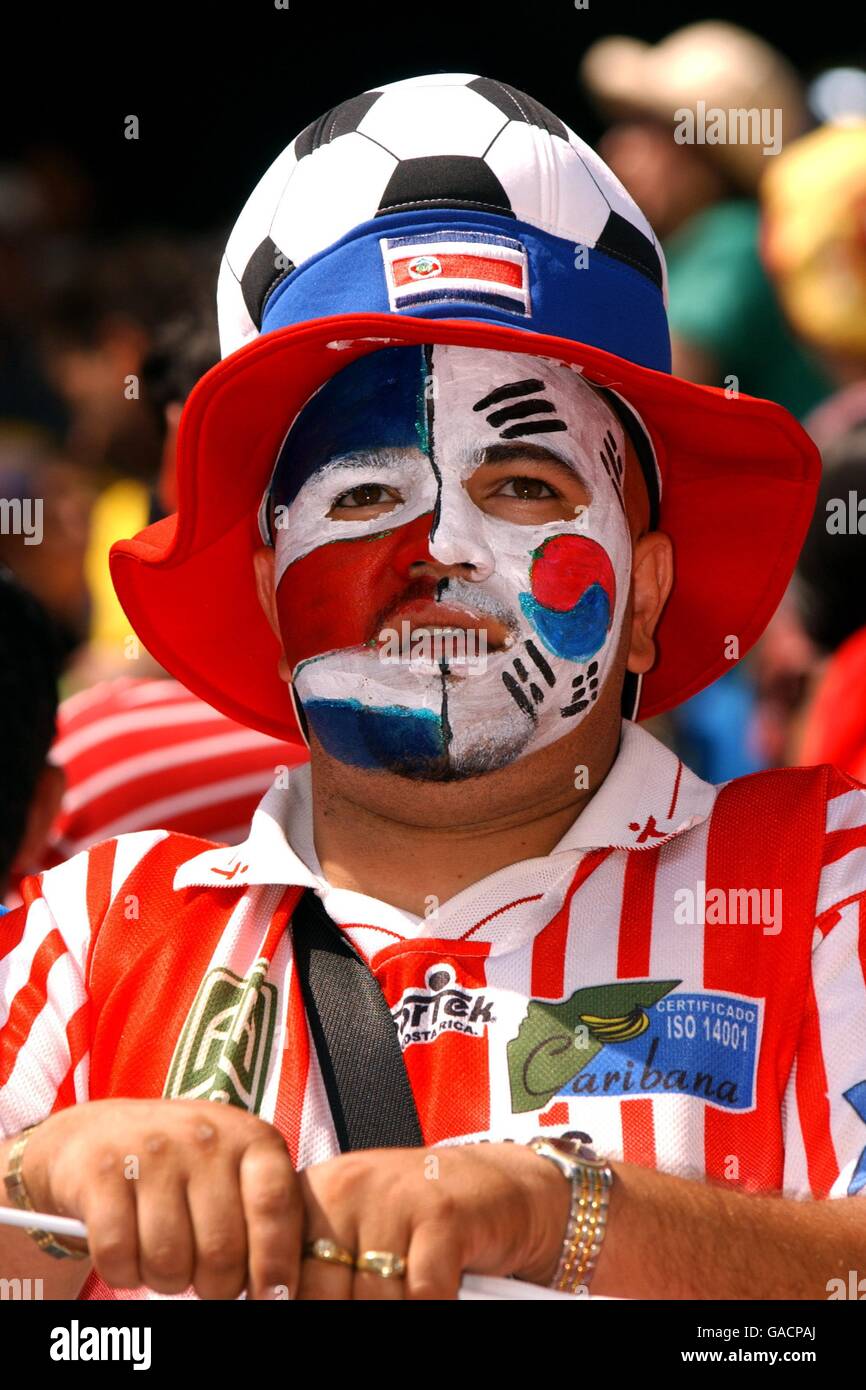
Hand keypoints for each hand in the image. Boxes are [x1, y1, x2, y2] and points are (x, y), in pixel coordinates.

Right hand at [22, 1098, 301, 1299]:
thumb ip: (261, 1214)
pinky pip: (119, 1255)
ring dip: (167, 1281)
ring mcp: (151, 1151)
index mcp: (249, 1138)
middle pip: (222, 1250)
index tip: (273, 1300)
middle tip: (205, 1279)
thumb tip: (279, 1290)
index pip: (275, 1205)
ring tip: (165, 1258)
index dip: (276, 1262)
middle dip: (216, 1285)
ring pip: (169, 1261)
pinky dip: (123, 1272)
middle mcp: (203, 1137)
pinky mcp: (101, 1172)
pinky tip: (129, 1251)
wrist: (95, 1135)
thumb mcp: (232, 1171)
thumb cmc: (182, 1166)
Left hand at [296, 1141, 570, 1299]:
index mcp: (314, 1192)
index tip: (290, 1311)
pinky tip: (440, 1299)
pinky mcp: (442, 1216)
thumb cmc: (420, 1220)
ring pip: (374, 1301)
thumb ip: (320, 1269)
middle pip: (323, 1293)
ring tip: (403, 1296)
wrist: (498, 1186)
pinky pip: (423, 1295)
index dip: (287, 1302)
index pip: (279, 1271)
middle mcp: (346, 1187)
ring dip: (393, 1312)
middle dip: (349, 1313)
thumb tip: (281, 1303)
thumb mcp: (357, 1234)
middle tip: (373, 1304)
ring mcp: (395, 1198)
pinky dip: (430, 1309)